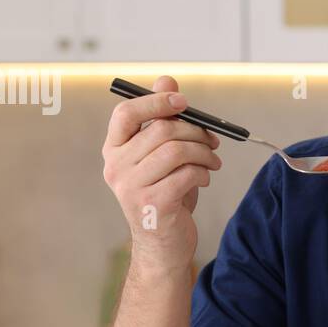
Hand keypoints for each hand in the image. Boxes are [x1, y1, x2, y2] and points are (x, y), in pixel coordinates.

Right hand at [101, 75, 221, 274]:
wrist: (162, 246)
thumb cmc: (164, 195)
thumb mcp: (162, 156)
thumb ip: (162, 120)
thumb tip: (166, 80)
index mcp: (114, 150)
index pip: (125, 113)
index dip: (156, 101)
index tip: (183, 102)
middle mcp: (116, 167)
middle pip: (161, 130)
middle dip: (196, 131)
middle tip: (213, 139)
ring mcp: (131, 187)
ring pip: (176, 151)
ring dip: (204, 152)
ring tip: (213, 161)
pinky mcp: (152, 205)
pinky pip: (186, 174)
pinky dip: (203, 172)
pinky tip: (204, 179)